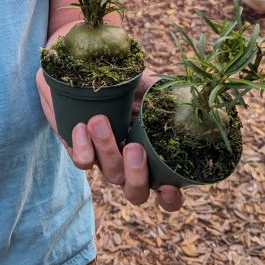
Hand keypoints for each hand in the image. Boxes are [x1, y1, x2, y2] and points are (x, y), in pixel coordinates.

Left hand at [36, 67, 183, 210]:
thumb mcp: (148, 84)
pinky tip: (81, 126)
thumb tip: (185, 100)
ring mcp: (104, 158)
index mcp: (154, 151)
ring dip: (108, 151)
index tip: (168, 186)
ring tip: (99, 121)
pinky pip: (82, 161)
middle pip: (136, 192)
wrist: (84, 65)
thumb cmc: (124, 78)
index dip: (170, 198)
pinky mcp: (79, 149)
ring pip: (111, 175)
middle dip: (137, 176)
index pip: (167, 191)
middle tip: (134, 148)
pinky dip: (83, 148)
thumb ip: (168, 96)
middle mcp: (129, 161)